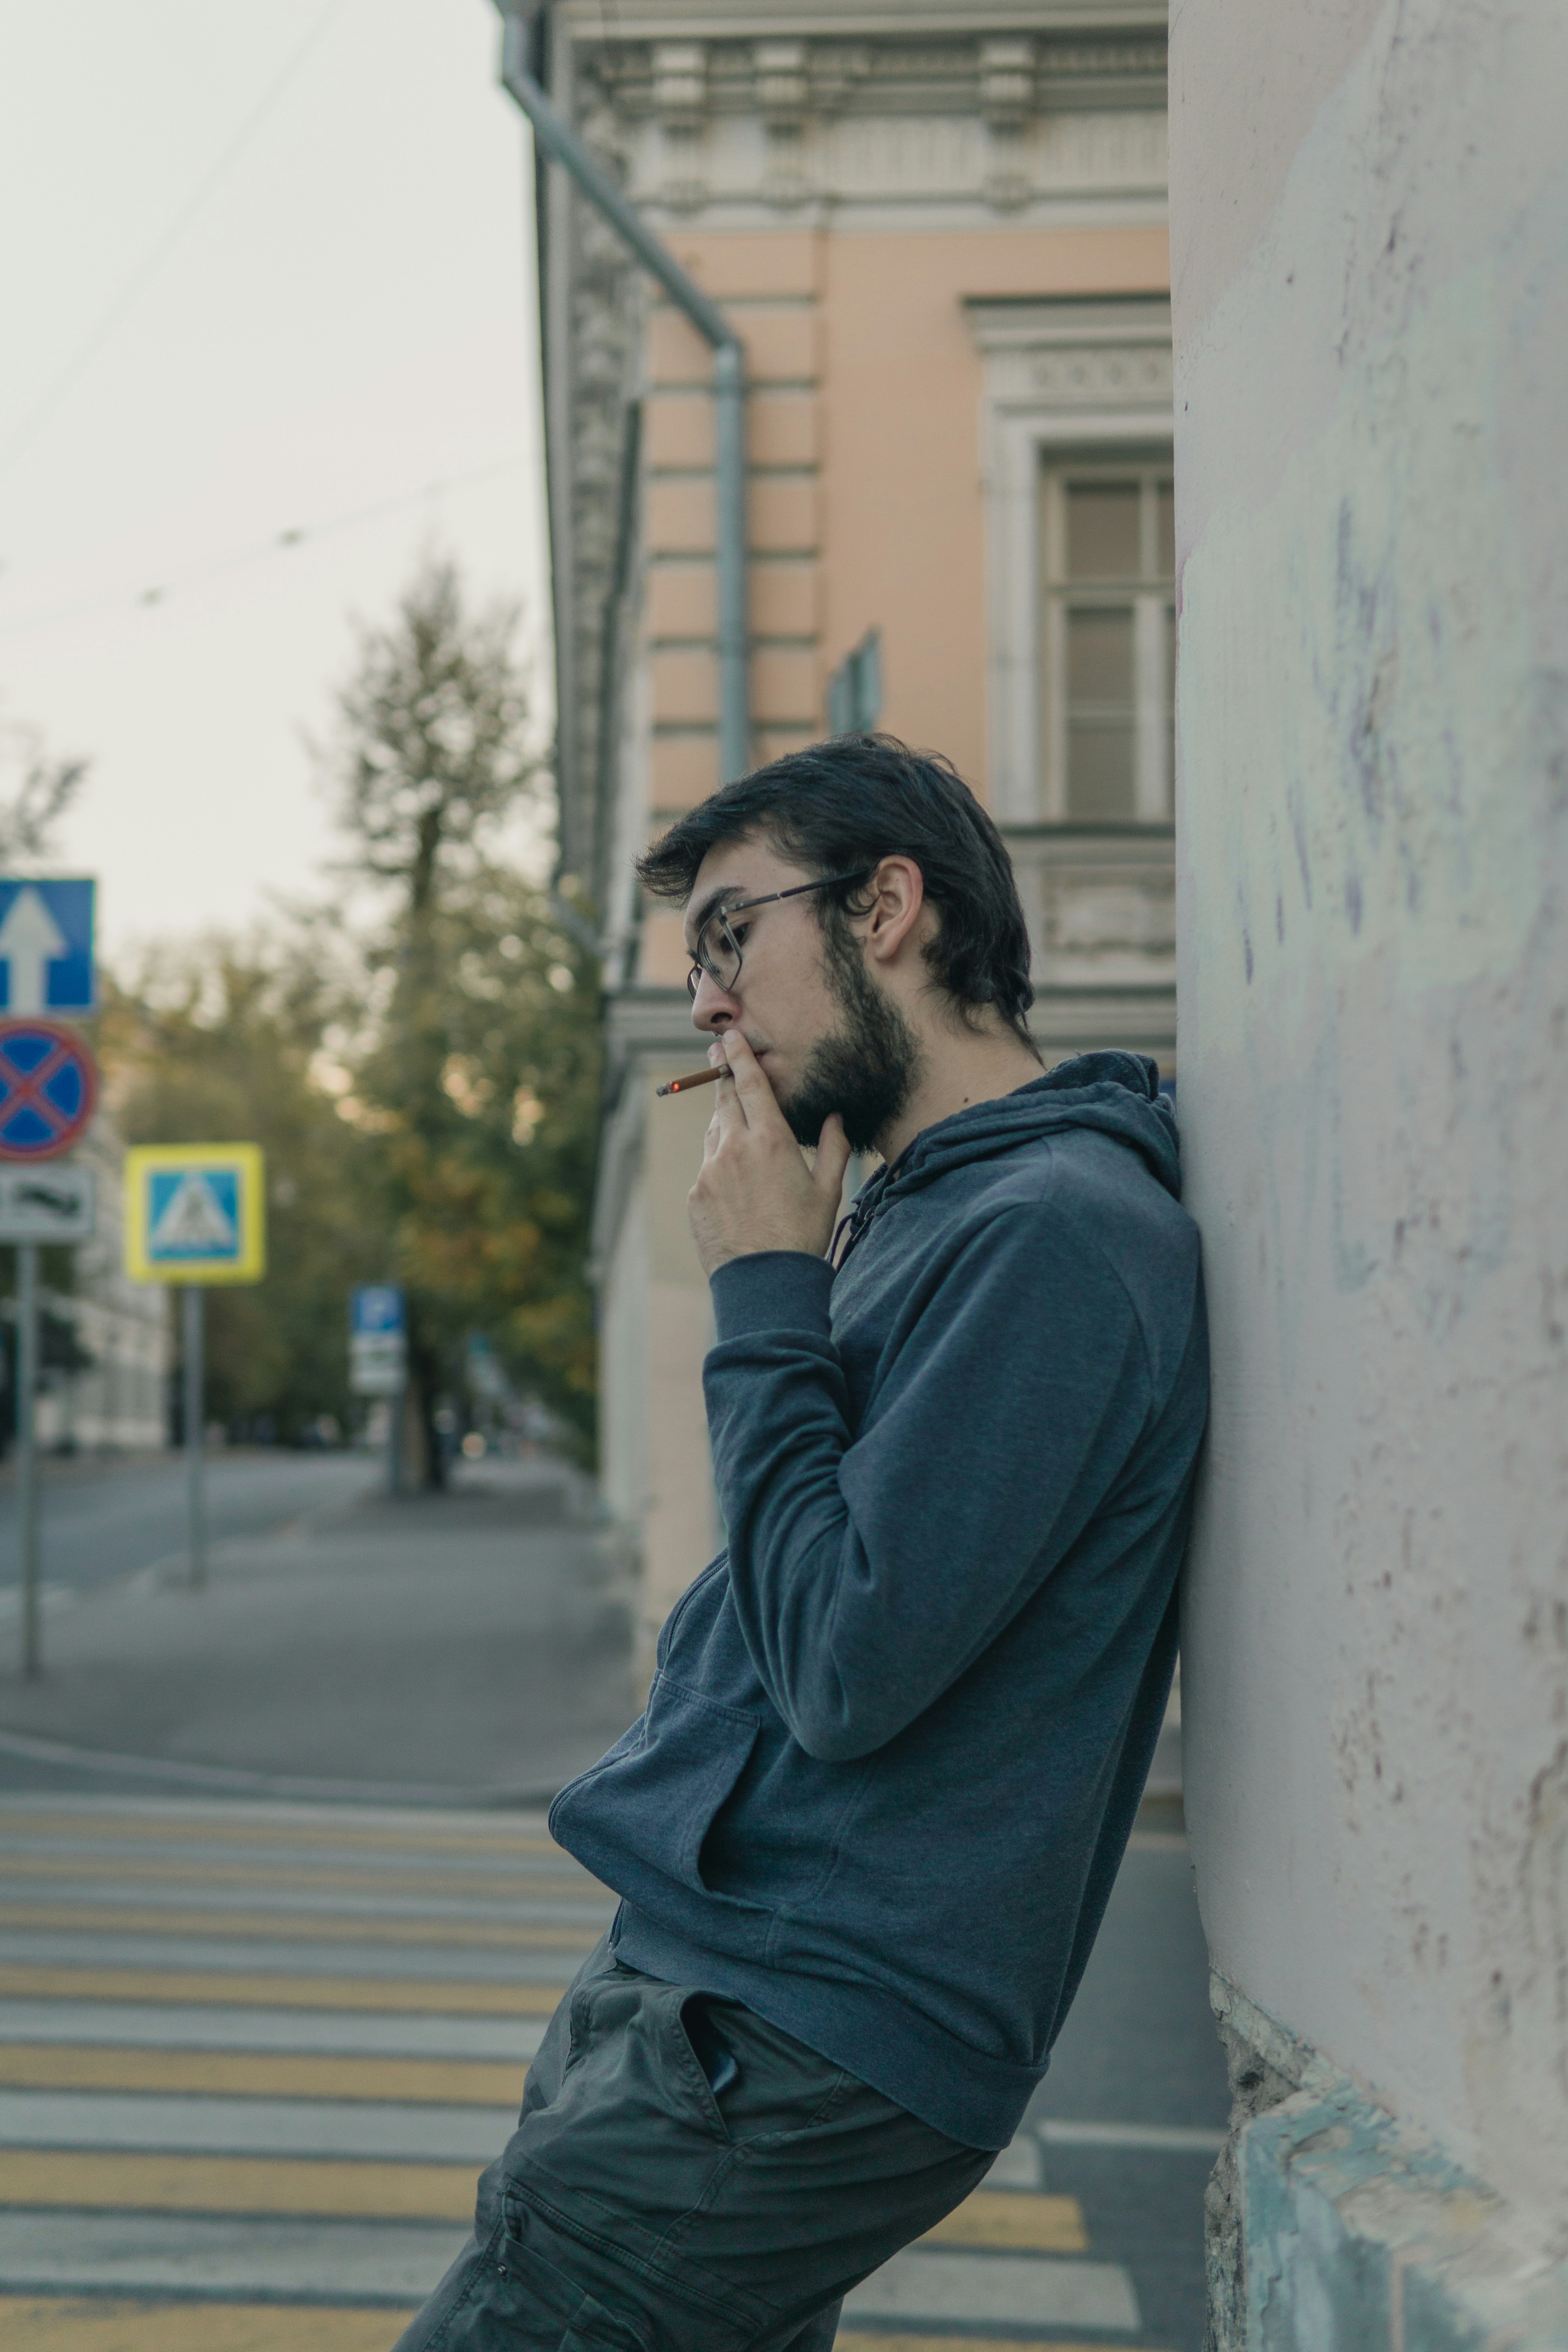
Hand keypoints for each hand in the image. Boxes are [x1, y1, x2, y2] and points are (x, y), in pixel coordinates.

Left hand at [687, 1029, 851, 1276]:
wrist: (764, 1281)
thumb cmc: (803, 1235)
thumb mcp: (828, 1189)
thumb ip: (833, 1147)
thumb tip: (835, 1116)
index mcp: (771, 1141)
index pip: (751, 1085)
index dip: (740, 1057)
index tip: (729, 1037)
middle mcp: (735, 1148)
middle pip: (725, 1099)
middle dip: (724, 1075)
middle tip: (718, 1056)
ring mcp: (710, 1170)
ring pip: (714, 1132)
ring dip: (724, 1123)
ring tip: (738, 1129)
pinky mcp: (696, 1193)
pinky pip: (707, 1166)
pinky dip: (719, 1163)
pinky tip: (736, 1182)